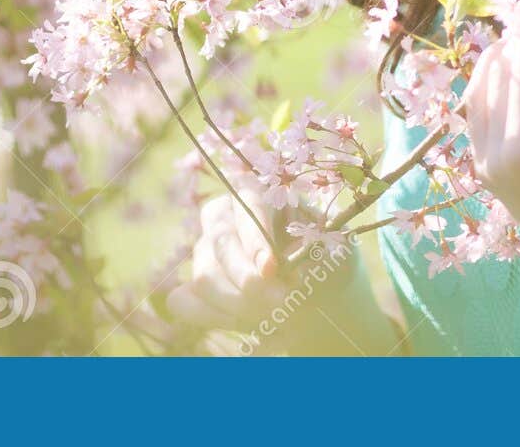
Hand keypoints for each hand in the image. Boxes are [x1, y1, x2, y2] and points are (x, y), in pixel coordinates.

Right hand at [164, 194, 363, 354]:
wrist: (321, 298)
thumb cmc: (328, 264)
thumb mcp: (335, 253)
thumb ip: (313, 250)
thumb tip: (279, 267)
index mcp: (263, 195)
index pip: (248, 203)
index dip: (255, 236)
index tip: (271, 269)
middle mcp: (226, 216)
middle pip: (220, 240)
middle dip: (248, 278)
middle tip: (281, 304)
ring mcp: (204, 251)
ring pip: (204, 275)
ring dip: (239, 303)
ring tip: (276, 317)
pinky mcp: (192, 286)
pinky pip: (184, 302)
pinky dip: (214, 318)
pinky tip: (248, 325)